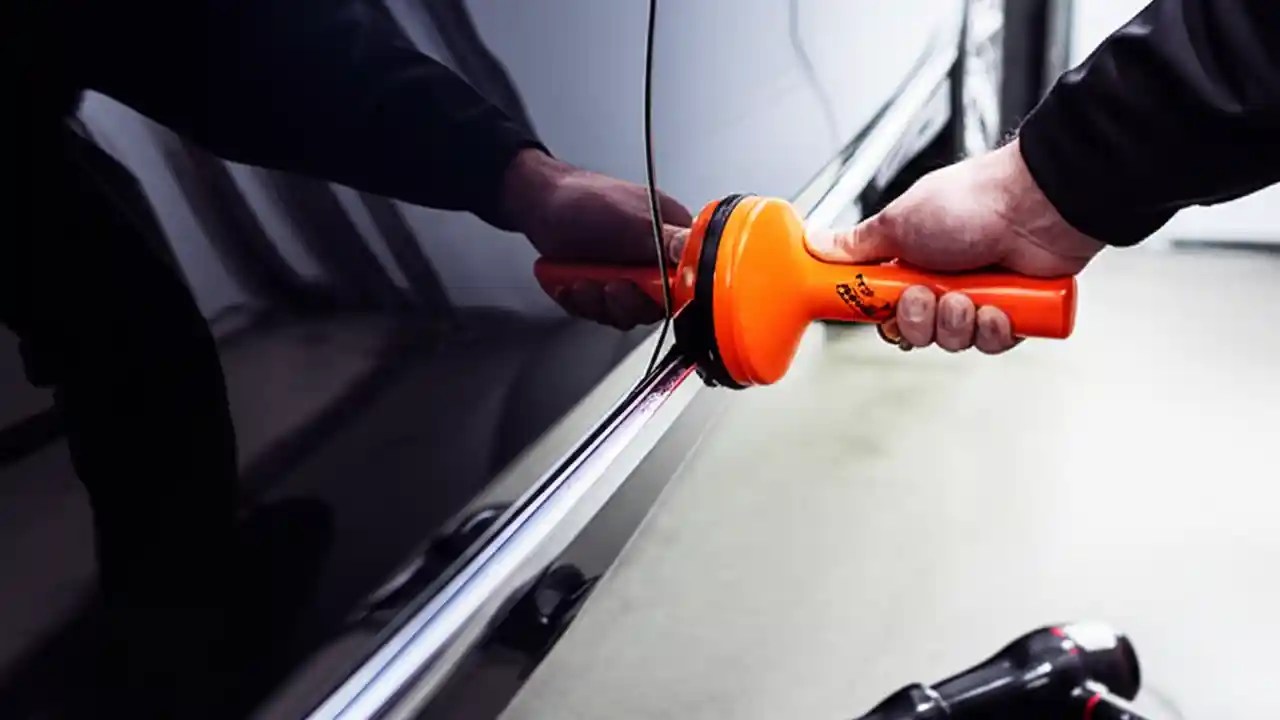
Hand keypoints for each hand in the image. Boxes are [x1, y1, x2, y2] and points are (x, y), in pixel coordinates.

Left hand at [502, 149, 692, 329]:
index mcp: (671, 239)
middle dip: (625, 302)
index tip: (645, 290)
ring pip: (622, 312)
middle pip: (653, 305)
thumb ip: (668, 241)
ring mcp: (626, 274)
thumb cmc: (584, 201)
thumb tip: (702, 255)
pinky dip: (580, 303)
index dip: (668, 295)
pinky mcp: (601, 286)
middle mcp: (652, 260)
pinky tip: (568, 285)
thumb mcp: (633, 220)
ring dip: (598, 302)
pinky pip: (597, 311)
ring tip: (581, 281)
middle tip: (609, 285)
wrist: (538, 202)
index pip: (687, 282)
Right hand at [807, 140, 1103, 353]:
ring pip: (952, 341)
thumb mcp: (898, 222)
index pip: (883, 306)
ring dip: (957, 322)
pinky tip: (1000, 304)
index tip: (881, 306)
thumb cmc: (972, 201)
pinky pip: (990, 344)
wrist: (1036, 206)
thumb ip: (856, 244)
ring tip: (969, 293)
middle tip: (928, 293)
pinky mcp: (1014, 315)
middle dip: (920, 319)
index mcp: (912, 261)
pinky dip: (993, 329)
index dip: (881, 313)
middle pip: (915, 330)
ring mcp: (979, 299)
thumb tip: (816, 244)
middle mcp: (943, 281)